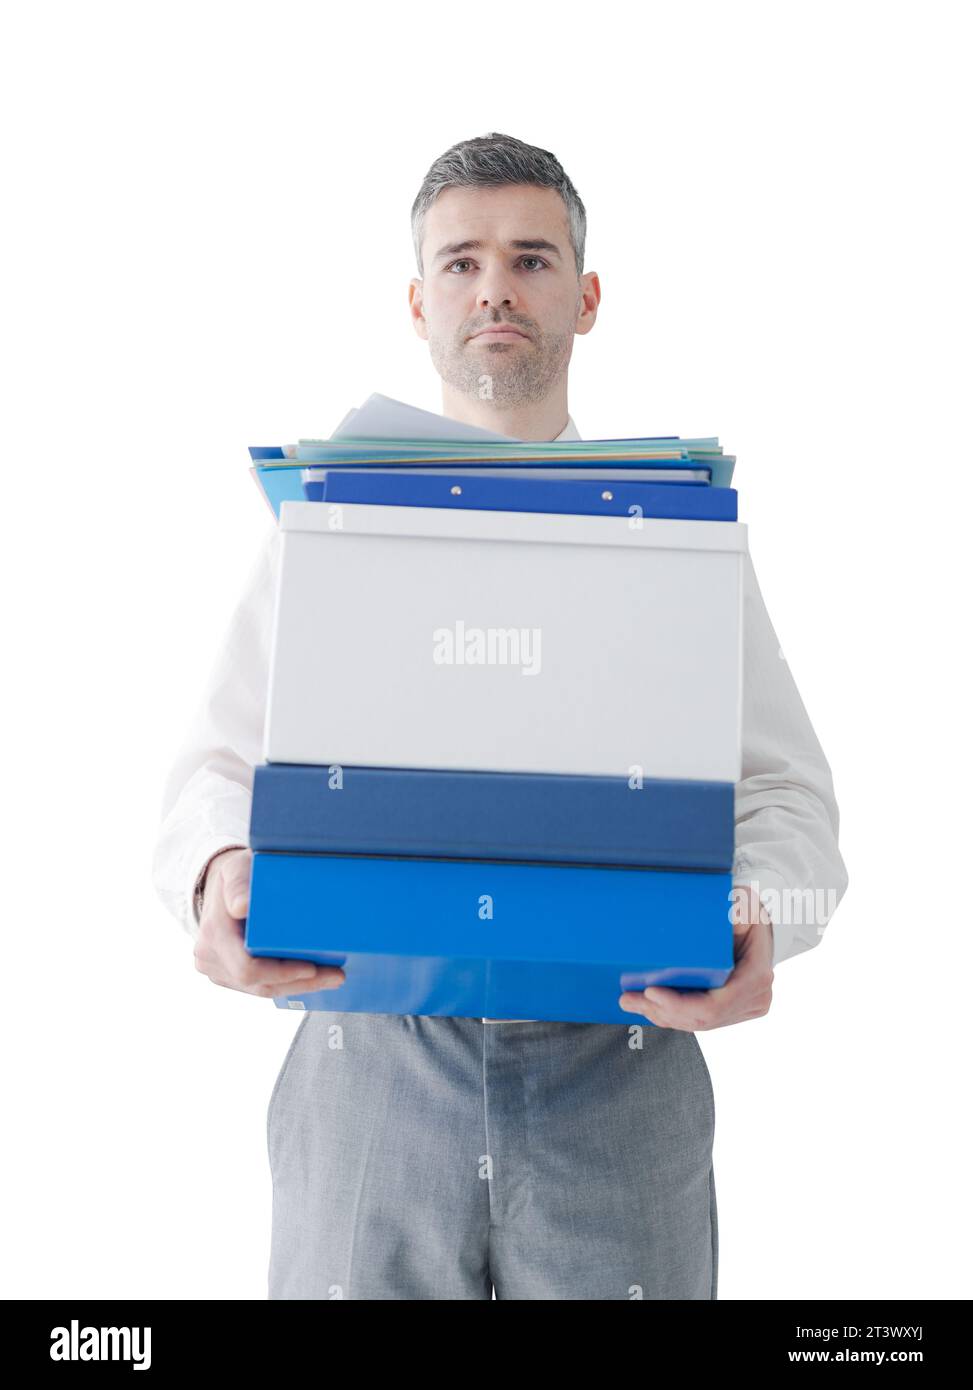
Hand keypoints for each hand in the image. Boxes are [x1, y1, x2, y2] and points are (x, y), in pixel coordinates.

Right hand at [193, 847, 345, 998]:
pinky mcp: (226, 975)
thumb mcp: (236, 869)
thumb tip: (242, 906)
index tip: (312, 968)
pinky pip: (258, 986)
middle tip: (336, 975)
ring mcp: (216, 969)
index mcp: (215, 933)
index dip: (281, 973)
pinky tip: (312, 978)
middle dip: (299, 982)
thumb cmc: (235, 875)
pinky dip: (286, 983)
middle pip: (258, 983)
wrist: (218, 888)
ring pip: (261, 989)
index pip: (247, 967)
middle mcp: (210, 956)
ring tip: (331, 977)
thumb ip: (238, 884)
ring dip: (298, 986)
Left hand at [618, 884, 773, 1030]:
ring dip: (662, 1015)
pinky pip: (699, 1019)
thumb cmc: (747, 912)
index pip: (714, 1006)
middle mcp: (754, 999)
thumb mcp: (744, 904)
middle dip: (662, 1011)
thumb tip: (727, 916)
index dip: (680, 1005)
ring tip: (631, 1002)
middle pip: (702, 1019)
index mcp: (756, 977)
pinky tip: (648, 1006)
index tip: (651, 992)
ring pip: (698, 1023)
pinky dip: (672, 1014)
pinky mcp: (732, 1011)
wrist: (757, 925)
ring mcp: (744, 1008)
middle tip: (629, 998)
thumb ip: (738, 910)